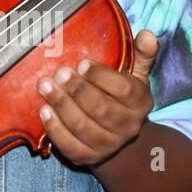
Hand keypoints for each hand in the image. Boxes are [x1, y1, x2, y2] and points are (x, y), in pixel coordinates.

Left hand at [35, 28, 159, 167]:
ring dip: (62, 106)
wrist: (117, 137)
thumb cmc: (121, 97)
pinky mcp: (88, 158)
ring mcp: (108, 145)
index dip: (101, 77)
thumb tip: (148, 34)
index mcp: (140, 103)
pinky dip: (55, 129)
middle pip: (101, 110)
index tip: (81, 63)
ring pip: (83, 127)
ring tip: (45, 86)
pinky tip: (43, 111)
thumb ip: (141, 54)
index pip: (123, 90)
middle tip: (59, 73)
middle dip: (78, 90)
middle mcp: (128, 127)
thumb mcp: (135, 76)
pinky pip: (70, 146)